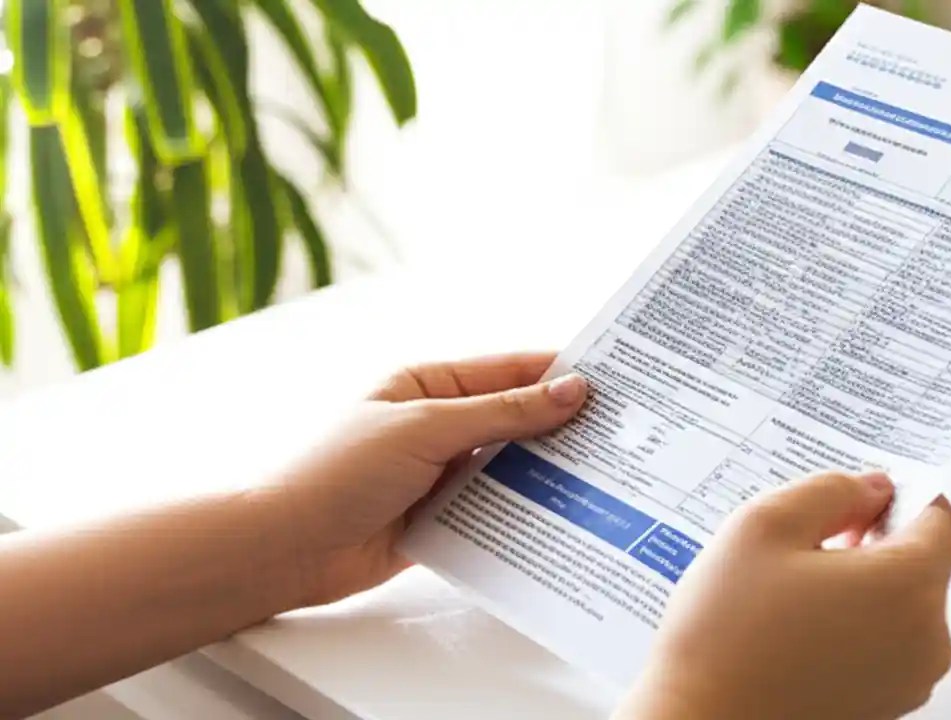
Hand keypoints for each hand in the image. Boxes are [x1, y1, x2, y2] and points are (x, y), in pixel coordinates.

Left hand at [260, 353, 587, 608]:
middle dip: (564, 427)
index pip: (509, 371)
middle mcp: (438, 423)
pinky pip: (494, 509)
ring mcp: (440, 472)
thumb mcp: (425, 429)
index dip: (561, 373)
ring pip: (510, 467)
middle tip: (625, 434)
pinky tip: (563, 518)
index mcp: (430, 383)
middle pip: (516, 420)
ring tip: (609, 477)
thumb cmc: (337, 472)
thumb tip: (569, 391)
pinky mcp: (441, 516)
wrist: (285, 548)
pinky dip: (524, 512)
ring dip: (548, 473)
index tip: (615, 381)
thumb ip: (502, 413)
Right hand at [615, 473, 950, 719]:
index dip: (896, 494)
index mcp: (908, 586)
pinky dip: (851, 625)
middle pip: (919, 561)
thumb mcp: (766, 524)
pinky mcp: (886, 705)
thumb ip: (831, 489)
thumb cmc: (728, 637)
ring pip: (899, 603)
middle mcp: (926, 640)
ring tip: (790, 593)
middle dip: (870, 542)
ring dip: (858, 585)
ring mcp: (909, 680)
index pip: (939, 517)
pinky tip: (795, 627)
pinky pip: (884, 643)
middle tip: (802, 547)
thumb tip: (870, 488)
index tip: (855, 496)